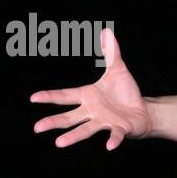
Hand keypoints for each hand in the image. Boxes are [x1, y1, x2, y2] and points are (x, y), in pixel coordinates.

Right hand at [29, 27, 149, 149]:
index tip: (33, 98)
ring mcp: (105, 121)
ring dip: (73, 136)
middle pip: (69, 117)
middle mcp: (92, 111)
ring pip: (86, 129)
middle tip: (37, 128)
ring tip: (59, 143)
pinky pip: (115, 134)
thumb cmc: (126, 93)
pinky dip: (113, 140)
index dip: (49, 96)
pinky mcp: (120, 129)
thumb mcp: (118, 69)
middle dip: (53, 121)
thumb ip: (111, 52)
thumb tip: (105, 31)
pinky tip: (109, 146)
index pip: (65, 96)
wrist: (143, 111)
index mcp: (88, 97)